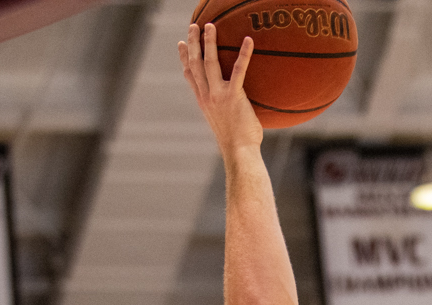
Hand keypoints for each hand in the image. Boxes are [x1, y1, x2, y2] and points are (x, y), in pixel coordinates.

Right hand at [178, 22, 261, 155]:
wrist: (239, 152)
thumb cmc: (237, 142)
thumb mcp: (224, 123)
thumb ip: (225, 110)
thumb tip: (235, 107)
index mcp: (203, 101)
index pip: (190, 75)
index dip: (185, 58)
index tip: (182, 44)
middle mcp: (207, 96)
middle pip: (195, 64)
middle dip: (193, 43)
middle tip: (193, 26)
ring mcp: (218, 95)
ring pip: (209, 62)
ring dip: (209, 42)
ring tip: (210, 26)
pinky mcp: (233, 96)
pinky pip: (238, 70)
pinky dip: (244, 54)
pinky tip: (248, 40)